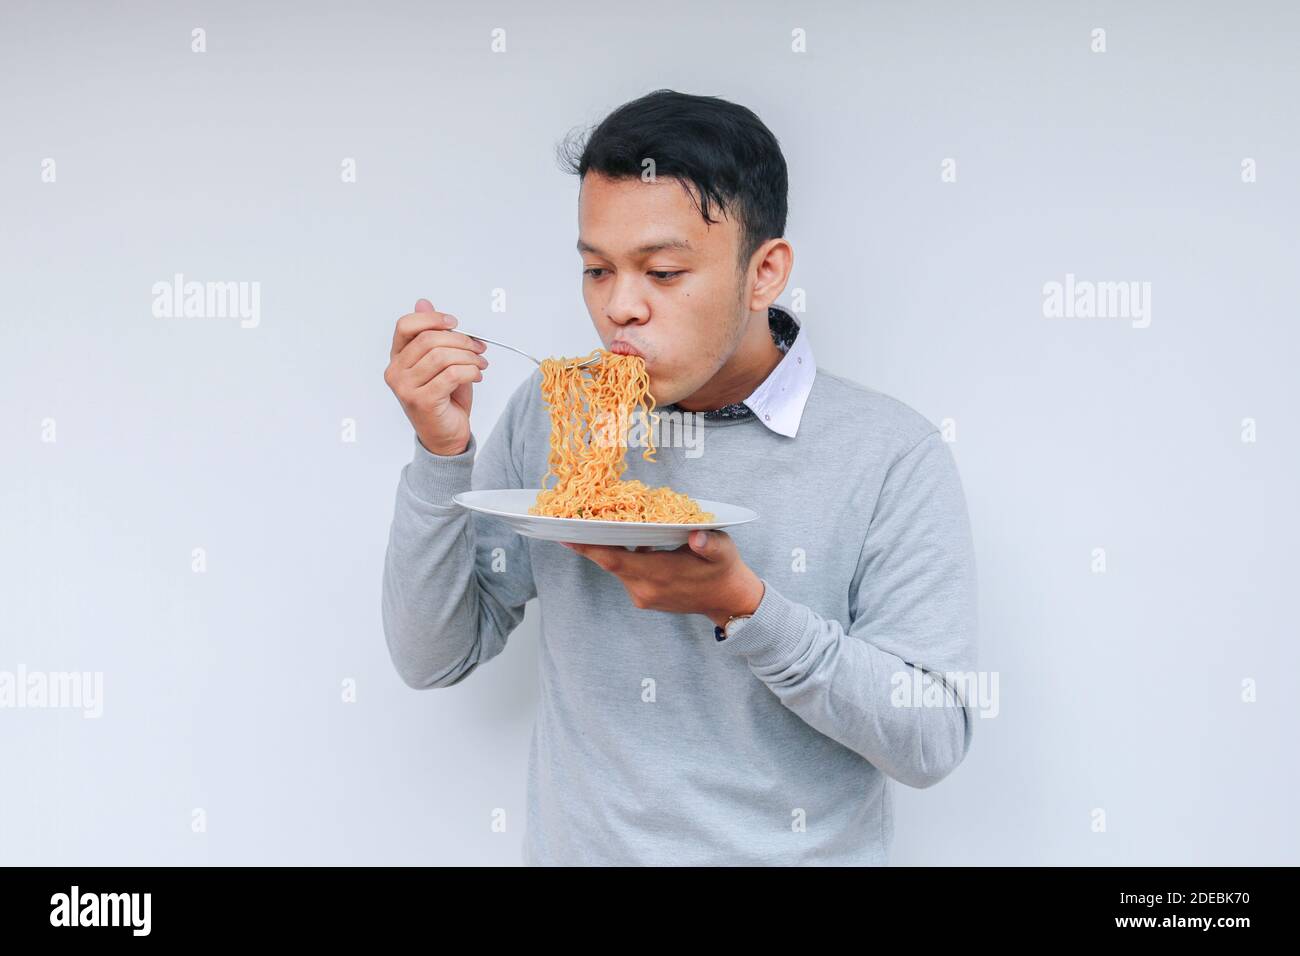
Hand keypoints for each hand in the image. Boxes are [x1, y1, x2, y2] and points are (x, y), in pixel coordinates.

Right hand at [384, 299, 489, 455]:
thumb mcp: (440, 362)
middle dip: (461, 340)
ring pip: (442, 356)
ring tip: (480, 364)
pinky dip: (471, 372)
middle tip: (479, 349)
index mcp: (397, 358)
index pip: (406, 326)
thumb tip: (423, 302)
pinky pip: (452, 374)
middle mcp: (396, 372)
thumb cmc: (444, 399)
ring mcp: (406, 388)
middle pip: (429, 339)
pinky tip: (477, 376)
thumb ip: (432, 335)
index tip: (455, 323)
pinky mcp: (422, 401)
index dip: (432, 319)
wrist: (446, 438)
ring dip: (469, 357)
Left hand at [562, 530, 764, 626]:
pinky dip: (622, 558)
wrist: (728, 601)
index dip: (590, 548)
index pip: (616, 561)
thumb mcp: (722, 550)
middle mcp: (645, 589)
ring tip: (597, 525)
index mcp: (660, 575)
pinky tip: (626, 541)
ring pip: (617, 569)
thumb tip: (697, 536)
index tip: (567, 535)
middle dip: (591, 543)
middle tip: (573, 521)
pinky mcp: (645, 598)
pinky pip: (626, 574)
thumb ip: (709, 543)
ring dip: (608, 549)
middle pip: (609, 563)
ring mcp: (643, 596)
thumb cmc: (724, 570)